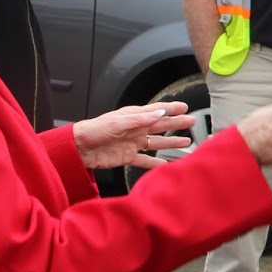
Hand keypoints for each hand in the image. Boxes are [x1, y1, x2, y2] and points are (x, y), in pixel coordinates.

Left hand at [73, 102, 197, 168]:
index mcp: (133, 116)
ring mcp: (132, 143)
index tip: (184, 107)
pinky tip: (165, 165)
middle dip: (176, 124)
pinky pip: (145, 160)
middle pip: (160, 126)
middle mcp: (135, 129)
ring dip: (171, 142)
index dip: (171, 108)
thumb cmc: (95, 130)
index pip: (156, 110)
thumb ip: (140, 119)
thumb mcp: (119, 122)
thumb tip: (160, 114)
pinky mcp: (127, 156)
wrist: (79, 148)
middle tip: (191, 122)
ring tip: (186, 142)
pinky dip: (155, 163)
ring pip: (156, 142)